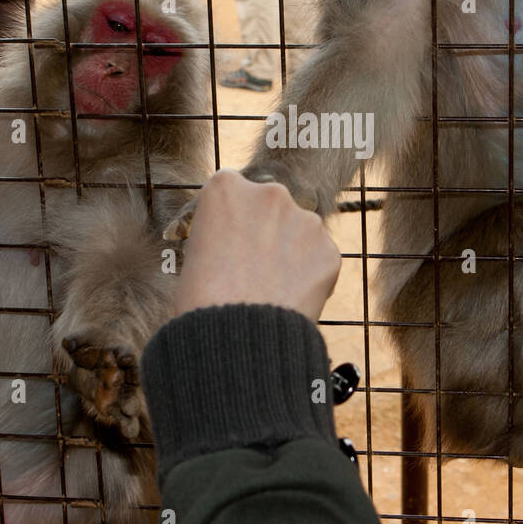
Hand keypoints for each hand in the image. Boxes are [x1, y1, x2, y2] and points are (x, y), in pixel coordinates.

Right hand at [173, 169, 340, 321]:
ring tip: (272, 288)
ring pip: (298, 231)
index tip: (228, 241)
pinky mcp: (329, 249)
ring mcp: (304, 219)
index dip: (230, 219)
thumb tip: (231, 244)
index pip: (232, 192)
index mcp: (226, 187)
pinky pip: (319, 258)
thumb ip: (218, 234)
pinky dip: (309, 275)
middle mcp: (270, 192)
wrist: (237, 336)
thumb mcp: (193, 253)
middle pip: (269, 206)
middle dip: (264, 230)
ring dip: (290, 251)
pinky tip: (291, 298)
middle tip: (253, 267)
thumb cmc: (201, 299)